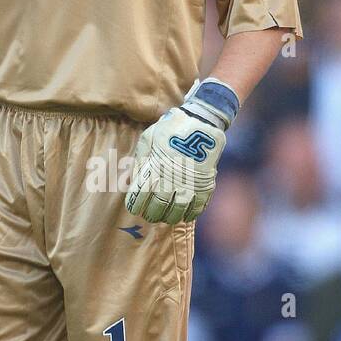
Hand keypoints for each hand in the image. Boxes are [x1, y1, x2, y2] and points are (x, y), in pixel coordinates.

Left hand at [125, 105, 226, 222]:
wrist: (201, 122)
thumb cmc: (170, 129)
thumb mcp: (148, 139)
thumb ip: (141, 161)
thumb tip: (135, 180)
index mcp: (154, 169)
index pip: (140, 196)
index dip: (136, 206)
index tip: (135, 209)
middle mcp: (170, 180)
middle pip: (158, 207)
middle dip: (152, 215)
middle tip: (150, 217)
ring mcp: (188, 184)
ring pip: (177, 211)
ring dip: (170, 217)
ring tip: (166, 218)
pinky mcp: (205, 184)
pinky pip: (197, 206)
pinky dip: (191, 214)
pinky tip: (186, 216)